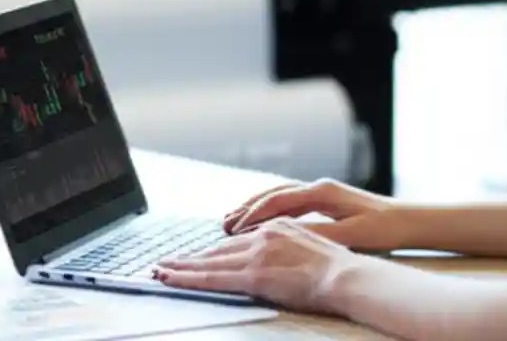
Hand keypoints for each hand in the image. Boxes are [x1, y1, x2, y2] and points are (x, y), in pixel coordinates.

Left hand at [154, 218, 365, 314]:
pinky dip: (186, 278)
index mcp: (274, 228)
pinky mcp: (252, 275)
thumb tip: (274, 262)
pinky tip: (170, 278)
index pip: (235, 242)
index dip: (212, 251)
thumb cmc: (337, 270)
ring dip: (180, 267)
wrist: (347, 276)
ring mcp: (254, 255)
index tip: (196, 255)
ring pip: (208, 262)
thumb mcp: (309, 247)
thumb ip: (285, 249)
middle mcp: (260, 236)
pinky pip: (211, 278)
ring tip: (160, 271)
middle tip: (166, 262)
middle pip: (217, 250)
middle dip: (190, 258)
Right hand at [221, 179, 407, 252]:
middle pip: (273, 194)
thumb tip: (286, 233)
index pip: (278, 200)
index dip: (254, 214)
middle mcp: (317, 186)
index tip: (236, 227)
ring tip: (234, 219)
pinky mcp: (324, 199)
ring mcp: (320, 191)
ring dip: (255, 207)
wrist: (408, 220)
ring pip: (278, 195)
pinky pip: (288, 201)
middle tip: (225, 223)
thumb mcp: (351, 234)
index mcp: (322, 192)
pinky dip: (270, 209)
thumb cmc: (384, 228)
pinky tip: (261, 219)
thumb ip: (318, 233)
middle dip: (247, 208)